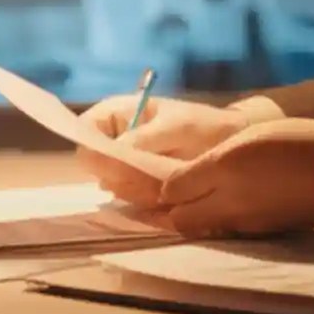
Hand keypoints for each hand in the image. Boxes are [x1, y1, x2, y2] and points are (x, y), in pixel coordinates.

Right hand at [76, 95, 248, 205]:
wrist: (229, 145)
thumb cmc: (203, 126)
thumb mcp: (175, 127)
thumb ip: (142, 140)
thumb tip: (111, 155)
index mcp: (115, 114)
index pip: (84, 134)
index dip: (96, 152)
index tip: (119, 164)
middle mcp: (113, 139)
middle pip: (96, 167)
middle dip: (124, 175)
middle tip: (155, 172)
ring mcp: (123, 165)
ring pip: (113, 186)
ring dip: (140, 188)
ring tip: (169, 176)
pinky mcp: (136, 187)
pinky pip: (130, 200)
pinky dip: (149, 199)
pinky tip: (169, 189)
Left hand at [157, 118, 313, 237]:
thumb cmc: (290, 144)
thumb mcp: (240, 142)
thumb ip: (203, 167)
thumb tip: (170, 188)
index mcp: (221, 175)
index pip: (172, 193)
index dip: (161, 188)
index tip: (158, 179)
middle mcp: (228, 206)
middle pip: (183, 220)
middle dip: (172, 210)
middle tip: (170, 195)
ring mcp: (246, 222)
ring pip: (205, 225)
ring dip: (196, 215)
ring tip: (195, 198)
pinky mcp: (263, 229)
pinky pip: (228, 228)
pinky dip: (219, 219)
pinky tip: (226, 203)